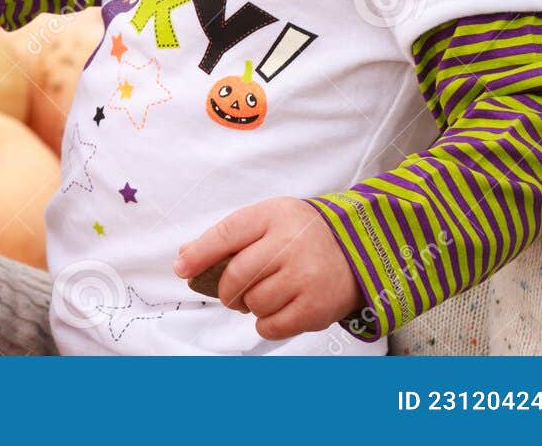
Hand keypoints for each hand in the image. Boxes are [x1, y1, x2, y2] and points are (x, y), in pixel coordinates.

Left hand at [172, 197, 362, 341]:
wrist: (358, 249)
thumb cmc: (302, 235)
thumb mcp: (268, 220)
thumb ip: (228, 236)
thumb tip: (185, 256)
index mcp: (273, 215)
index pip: (227, 234)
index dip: (199, 254)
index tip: (182, 269)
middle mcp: (290, 243)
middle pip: (236, 275)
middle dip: (226, 290)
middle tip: (232, 292)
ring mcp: (305, 276)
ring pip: (254, 302)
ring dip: (249, 305)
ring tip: (263, 295)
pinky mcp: (316, 307)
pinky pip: (272, 325)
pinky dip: (265, 323)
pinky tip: (276, 309)